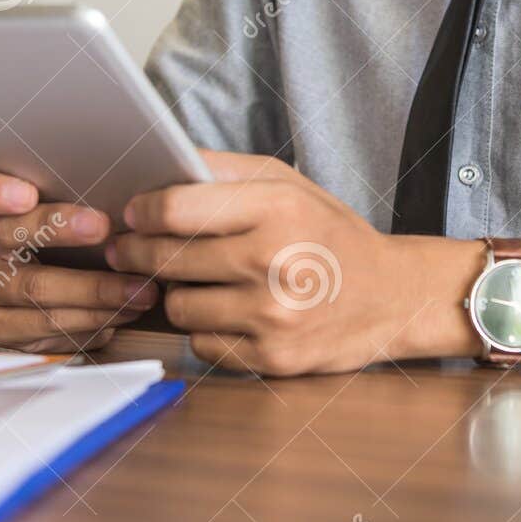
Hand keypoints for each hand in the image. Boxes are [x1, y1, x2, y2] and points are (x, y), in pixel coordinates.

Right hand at [0, 166, 158, 352]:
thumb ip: (63, 183)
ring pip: (34, 289)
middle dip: (60, 230)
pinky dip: (90, 320)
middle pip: (5, 236)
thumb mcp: (50, 195)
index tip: (25, 194)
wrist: (35, 277)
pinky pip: (44, 327)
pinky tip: (122, 311)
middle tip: (104, 229)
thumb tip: (122, 180)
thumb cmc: (50, 223)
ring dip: (94, 290)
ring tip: (139, 287)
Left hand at [106, 152, 426, 375]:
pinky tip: (227, 314)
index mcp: (278, 208)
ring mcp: (274, 315)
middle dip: (138, 252)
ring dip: (178, 295)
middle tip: (128, 248)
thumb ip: (223, 170)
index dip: (142, 212)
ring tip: (196, 282)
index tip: (133, 214)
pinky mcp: (274, 357)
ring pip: (178, 307)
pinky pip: (202, 345)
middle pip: (167, 260)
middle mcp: (275, 262)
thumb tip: (158, 164)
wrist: (392, 297)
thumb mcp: (289, 184)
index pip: (176, 209)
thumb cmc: (330, 234)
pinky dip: (206, 330)